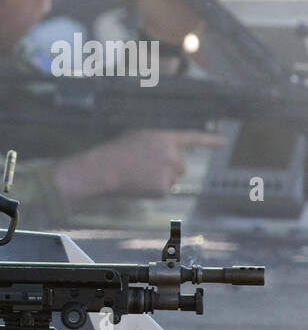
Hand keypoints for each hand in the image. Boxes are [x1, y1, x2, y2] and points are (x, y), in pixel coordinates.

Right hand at [55, 129, 227, 199]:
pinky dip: (154, 192)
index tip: (224, 143)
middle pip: (180, 167)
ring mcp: (169, 172)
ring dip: (159, 181)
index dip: (209, 141)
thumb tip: (168, 152)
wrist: (103, 170)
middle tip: (144, 170)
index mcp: (165, 138)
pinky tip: (139, 186)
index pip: (192, 138)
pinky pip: (164, 191)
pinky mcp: (163, 188)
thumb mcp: (137, 137)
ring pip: (172, 180)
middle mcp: (171, 154)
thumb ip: (157, 143)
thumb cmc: (115, 152)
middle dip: (168, 170)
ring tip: (138, 177)